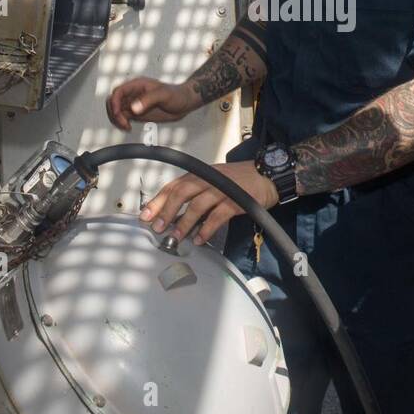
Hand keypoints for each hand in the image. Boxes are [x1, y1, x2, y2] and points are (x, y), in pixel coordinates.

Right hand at [106, 76, 197, 130]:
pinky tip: (128, 127)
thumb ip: (148, 100)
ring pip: (116, 110)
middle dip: (114, 113)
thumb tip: (133, 108)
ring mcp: (134, 103)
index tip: (118, 113)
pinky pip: (123, 117)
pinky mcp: (137, 113)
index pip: (118, 91)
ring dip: (117, 119)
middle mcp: (133, 93)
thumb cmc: (177, 94)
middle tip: (123, 122)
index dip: (115, 102)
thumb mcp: (163, 95)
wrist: (185, 103)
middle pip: (113, 101)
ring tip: (126, 126)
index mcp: (137, 85)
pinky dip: (121, 123)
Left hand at [139, 160, 278, 244]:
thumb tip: (174, 214)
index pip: (174, 185)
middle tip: (157, 228)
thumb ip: (196, 193)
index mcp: (201, 174)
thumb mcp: (215, 180)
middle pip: (182, 192)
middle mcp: (209, 179)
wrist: (268, 175)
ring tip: (176, 237)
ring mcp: (223, 189)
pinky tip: (199, 239)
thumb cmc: (239, 180)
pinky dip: (207, 228)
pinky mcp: (236, 200)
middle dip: (166, 210)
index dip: (158, 200)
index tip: (145, 215)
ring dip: (184, 222)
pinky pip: (218, 216)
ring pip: (198, 205)